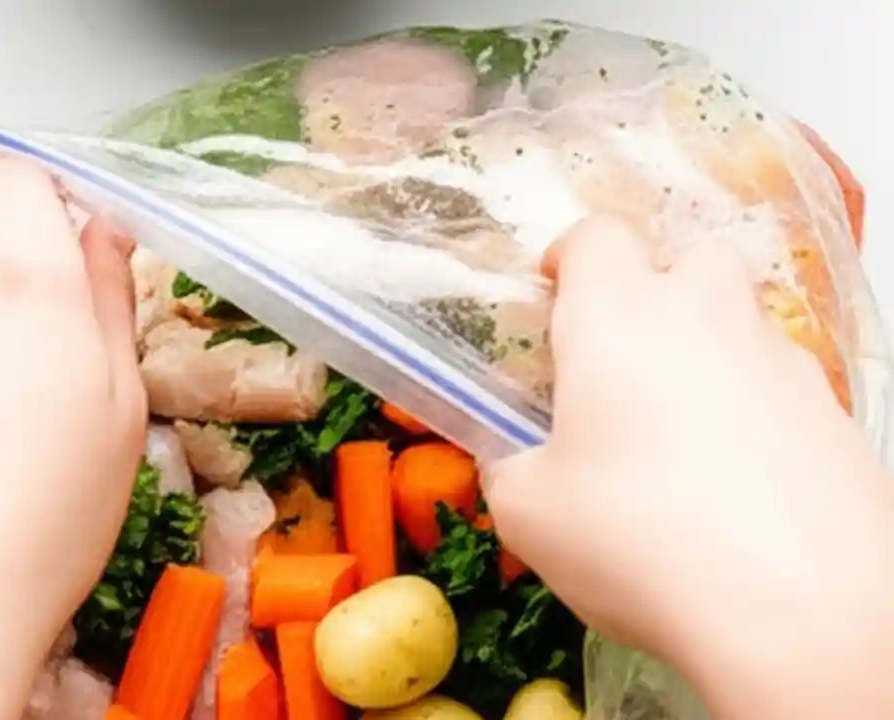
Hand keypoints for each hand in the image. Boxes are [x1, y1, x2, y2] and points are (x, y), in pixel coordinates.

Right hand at [485, 217, 893, 717]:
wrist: (802, 613)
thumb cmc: (637, 540)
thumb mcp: (527, 513)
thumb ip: (507, 465)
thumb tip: (513, 459)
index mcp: (618, 316)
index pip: (595, 236)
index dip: (568, 258)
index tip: (553, 298)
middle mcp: (707, 315)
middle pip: (688, 260)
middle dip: (656, 292)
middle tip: (623, 362)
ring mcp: (783, 361)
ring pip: (741, 324)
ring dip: (708, 354)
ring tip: (680, 437)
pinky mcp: (837, 415)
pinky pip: (783, 389)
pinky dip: (755, 414)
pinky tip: (737, 486)